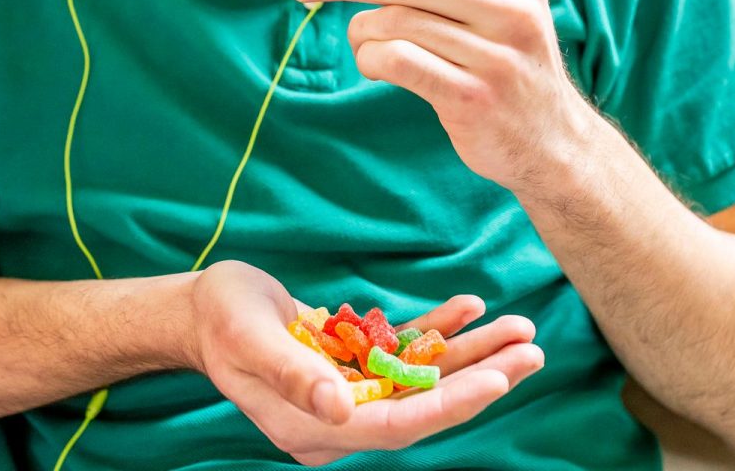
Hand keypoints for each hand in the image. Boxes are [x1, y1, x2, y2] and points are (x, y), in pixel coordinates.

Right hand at [186, 261, 543, 466]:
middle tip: (532, 351)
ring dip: (473, 355)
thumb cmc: (220, 320)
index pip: (396, 426)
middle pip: (423, 406)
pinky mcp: (355, 364)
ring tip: (520, 331)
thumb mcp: (249, 339)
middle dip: (481, 379)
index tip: (497, 381)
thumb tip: (340, 407)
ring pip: (424, 380)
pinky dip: (439, 332)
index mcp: (314, 427)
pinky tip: (469, 307)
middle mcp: (340, 417)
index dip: (448, 406)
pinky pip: (406, 352)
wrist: (202, 310)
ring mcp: (350, 393)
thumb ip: (293, 375)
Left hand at [290, 0, 585, 192]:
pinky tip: (373, 64)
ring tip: (361, 42)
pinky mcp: (474, 97)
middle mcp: (510, 9)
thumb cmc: (502, 64)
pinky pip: (398, 62)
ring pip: (394, 20)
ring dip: (359, 29)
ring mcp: (496, 55)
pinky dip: (370, 58)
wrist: (552, 142)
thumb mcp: (494, 8)